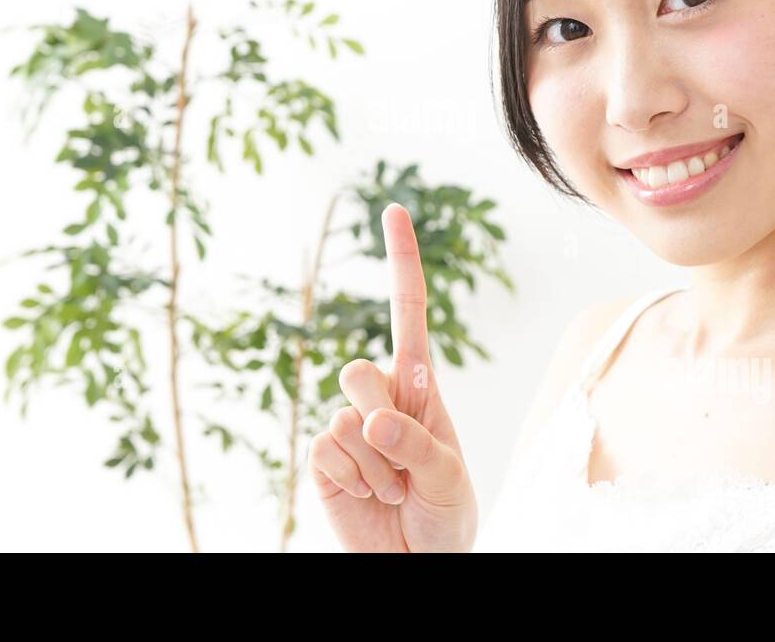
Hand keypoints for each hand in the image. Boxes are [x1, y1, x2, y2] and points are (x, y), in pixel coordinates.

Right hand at [307, 202, 478, 551]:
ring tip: (395, 490)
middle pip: (360, 370)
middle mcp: (380, 396)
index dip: (402, 262)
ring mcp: (347, 425)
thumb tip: (371, 419)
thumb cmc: (445, 515)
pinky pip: (326, 448)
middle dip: (384, 417)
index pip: (408, 312)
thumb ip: (419, 445)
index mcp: (420, 385)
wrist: (415, 563)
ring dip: (378, 465)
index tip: (394, 210)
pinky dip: (353, 477)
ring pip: (346, 417)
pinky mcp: (323, 458)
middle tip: (407, 462)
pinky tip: (370, 496)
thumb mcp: (450, 479)